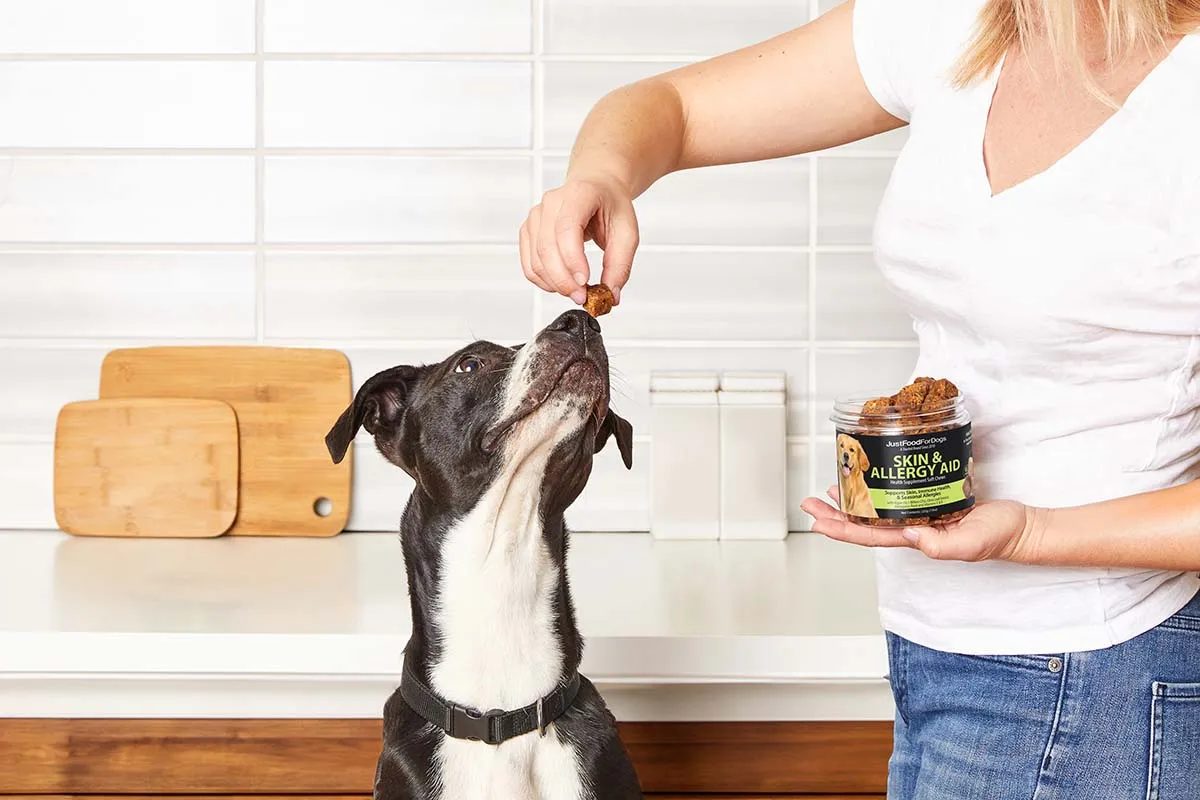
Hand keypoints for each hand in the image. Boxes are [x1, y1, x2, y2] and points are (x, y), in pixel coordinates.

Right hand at [519, 174, 639, 304]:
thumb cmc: (611, 205)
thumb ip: (620, 265)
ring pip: (536, 260)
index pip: (567, 228)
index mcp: (579, 194)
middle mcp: (552, 202)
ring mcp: (536, 216)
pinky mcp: (529, 231)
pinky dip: (543, 281)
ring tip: (576, 292)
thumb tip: (610, 295)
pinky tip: (561, 285)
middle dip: (564, 280)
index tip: (585, 282)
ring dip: (554, 284)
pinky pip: (529, 264)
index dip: (573, 259)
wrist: (597, 189)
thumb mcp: (627, 232)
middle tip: (583, 297)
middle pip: (547, 248)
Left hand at [801, 486, 1046, 563]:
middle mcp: (912, 529)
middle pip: (864, 524)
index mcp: (916, 540)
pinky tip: (869, 481)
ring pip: (876, 511)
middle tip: (809, 501)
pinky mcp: (931, 502)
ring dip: (851, 503)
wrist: (1020, 527)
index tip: (817, 518)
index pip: (868, 536)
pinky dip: (877, 490)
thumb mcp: (970, 543)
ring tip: (829, 490)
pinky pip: (896, 498)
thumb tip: (910, 537)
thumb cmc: (999, 537)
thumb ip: (941, 545)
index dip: (840, 528)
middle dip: (834, 515)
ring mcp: (921, 517)